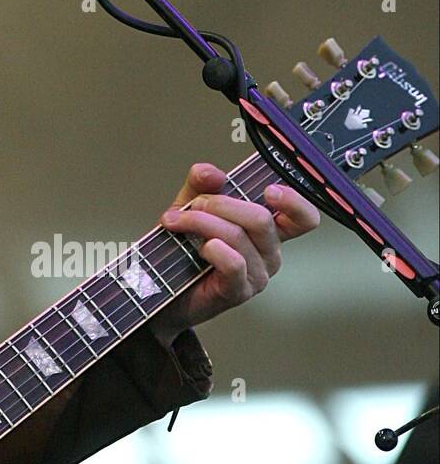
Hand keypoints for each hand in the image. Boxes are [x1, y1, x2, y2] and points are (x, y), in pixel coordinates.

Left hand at [150, 162, 319, 344]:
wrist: (160, 284)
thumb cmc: (183, 245)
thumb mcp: (190, 205)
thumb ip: (200, 185)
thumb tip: (211, 172)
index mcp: (266, 229)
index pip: (303, 218)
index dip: (295, 202)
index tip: (269, 190)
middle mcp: (269, 252)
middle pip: (260, 218)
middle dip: (219, 203)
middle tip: (193, 205)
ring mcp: (257, 274)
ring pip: (239, 236)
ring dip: (202, 222)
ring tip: (176, 222)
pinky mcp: (238, 291)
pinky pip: (234, 263)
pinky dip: (213, 249)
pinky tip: (199, 248)